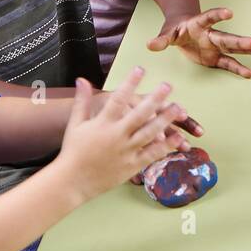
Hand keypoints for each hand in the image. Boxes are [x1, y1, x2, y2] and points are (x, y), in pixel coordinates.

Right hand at [57, 71, 188, 201]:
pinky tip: (178, 137)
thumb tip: (82, 79)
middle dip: (154, 99)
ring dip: (166, 119)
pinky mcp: (132, 166)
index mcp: (102, 123)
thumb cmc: (73, 151)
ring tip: (178, 108)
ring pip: (150, 133)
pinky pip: (152, 154)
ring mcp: (126, 151)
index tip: (140, 69)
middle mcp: (116, 136)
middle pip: (139, 114)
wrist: (72, 182)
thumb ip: (82, 101)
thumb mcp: (75, 124)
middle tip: (167, 85)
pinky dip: (166, 146)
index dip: (130, 82)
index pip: (118, 98)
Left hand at [149, 7, 250, 77]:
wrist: (182, 32)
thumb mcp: (167, 33)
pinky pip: (228, 63)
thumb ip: (161, 39)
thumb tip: (150, 44)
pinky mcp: (215, 58)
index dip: (218, 15)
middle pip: (226, 37)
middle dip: (240, 41)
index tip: (230, 13)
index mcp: (199, 24)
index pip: (209, 18)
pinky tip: (249, 72)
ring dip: (245, 50)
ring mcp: (215, 47)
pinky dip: (238, 68)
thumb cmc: (175, 30)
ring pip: (232, 49)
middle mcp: (211, 35)